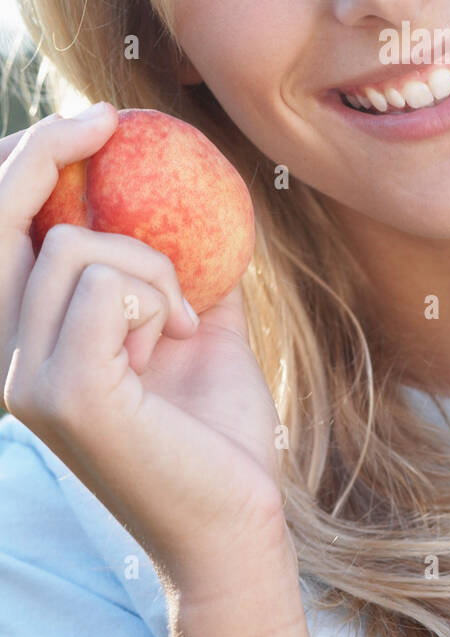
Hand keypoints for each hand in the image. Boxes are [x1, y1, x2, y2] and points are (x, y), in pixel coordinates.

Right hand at [1, 105, 288, 588]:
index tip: (90, 120)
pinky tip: (175, 339)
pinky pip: (107, 286)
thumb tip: (191, 182)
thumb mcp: (190, 319)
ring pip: (73, 246)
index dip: (20, 161)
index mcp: (22, 341)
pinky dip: (156, 294)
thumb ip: (172, 259)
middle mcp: (4, 359)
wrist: (239, 517)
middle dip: (42, 151)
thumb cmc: (215, 425)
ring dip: (150, 262)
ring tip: (177, 320)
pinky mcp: (65, 394)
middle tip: (106, 119)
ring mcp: (25, 380)